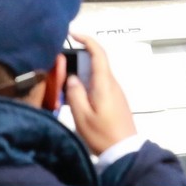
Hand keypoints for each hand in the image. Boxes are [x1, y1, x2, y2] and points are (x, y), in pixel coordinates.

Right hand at [63, 33, 136, 156]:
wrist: (124, 151)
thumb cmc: (103, 134)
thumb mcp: (82, 115)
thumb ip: (74, 93)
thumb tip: (72, 78)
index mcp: (104, 83)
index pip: (98, 52)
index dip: (87, 39)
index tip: (73, 34)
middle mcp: (112, 83)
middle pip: (96, 62)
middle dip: (79, 58)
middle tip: (61, 64)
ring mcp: (115, 91)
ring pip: (96, 74)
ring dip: (81, 73)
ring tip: (65, 82)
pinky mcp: (114, 100)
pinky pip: (99, 84)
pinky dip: (86, 84)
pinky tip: (76, 96)